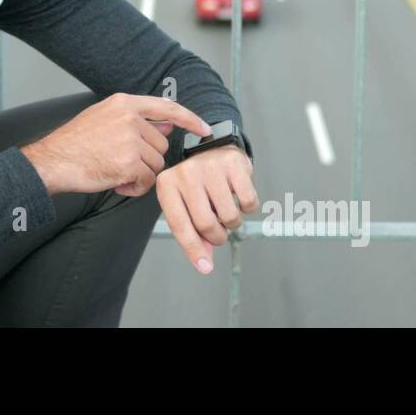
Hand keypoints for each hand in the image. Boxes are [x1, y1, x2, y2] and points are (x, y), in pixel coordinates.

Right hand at [20, 93, 210, 196]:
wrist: (53, 161)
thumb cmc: (73, 143)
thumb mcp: (103, 117)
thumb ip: (135, 118)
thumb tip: (166, 123)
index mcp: (124, 103)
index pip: (167, 107)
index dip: (190, 118)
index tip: (204, 128)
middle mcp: (130, 118)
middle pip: (161, 144)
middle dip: (147, 159)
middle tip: (122, 164)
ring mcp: (130, 140)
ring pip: (156, 165)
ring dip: (140, 175)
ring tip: (116, 173)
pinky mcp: (129, 163)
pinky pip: (147, 181)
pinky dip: (134, 188)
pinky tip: (117, 183)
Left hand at [156, 144, 257, 274]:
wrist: (213, 146)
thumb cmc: (197, 182)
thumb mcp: (185, 203)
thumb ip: (193, 233)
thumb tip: (205, 263)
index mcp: (167, 185)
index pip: (180, 225)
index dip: (193, 249)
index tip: (205, 267)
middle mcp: (186, 173)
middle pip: (206, 224)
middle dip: (217, 236)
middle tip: (219, 232)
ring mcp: (210, 166)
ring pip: (229, 216)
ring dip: (232, 223)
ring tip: (225, 209)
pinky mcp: (233, 163)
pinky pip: (248, 203)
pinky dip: (247, 208)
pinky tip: (237, 196)